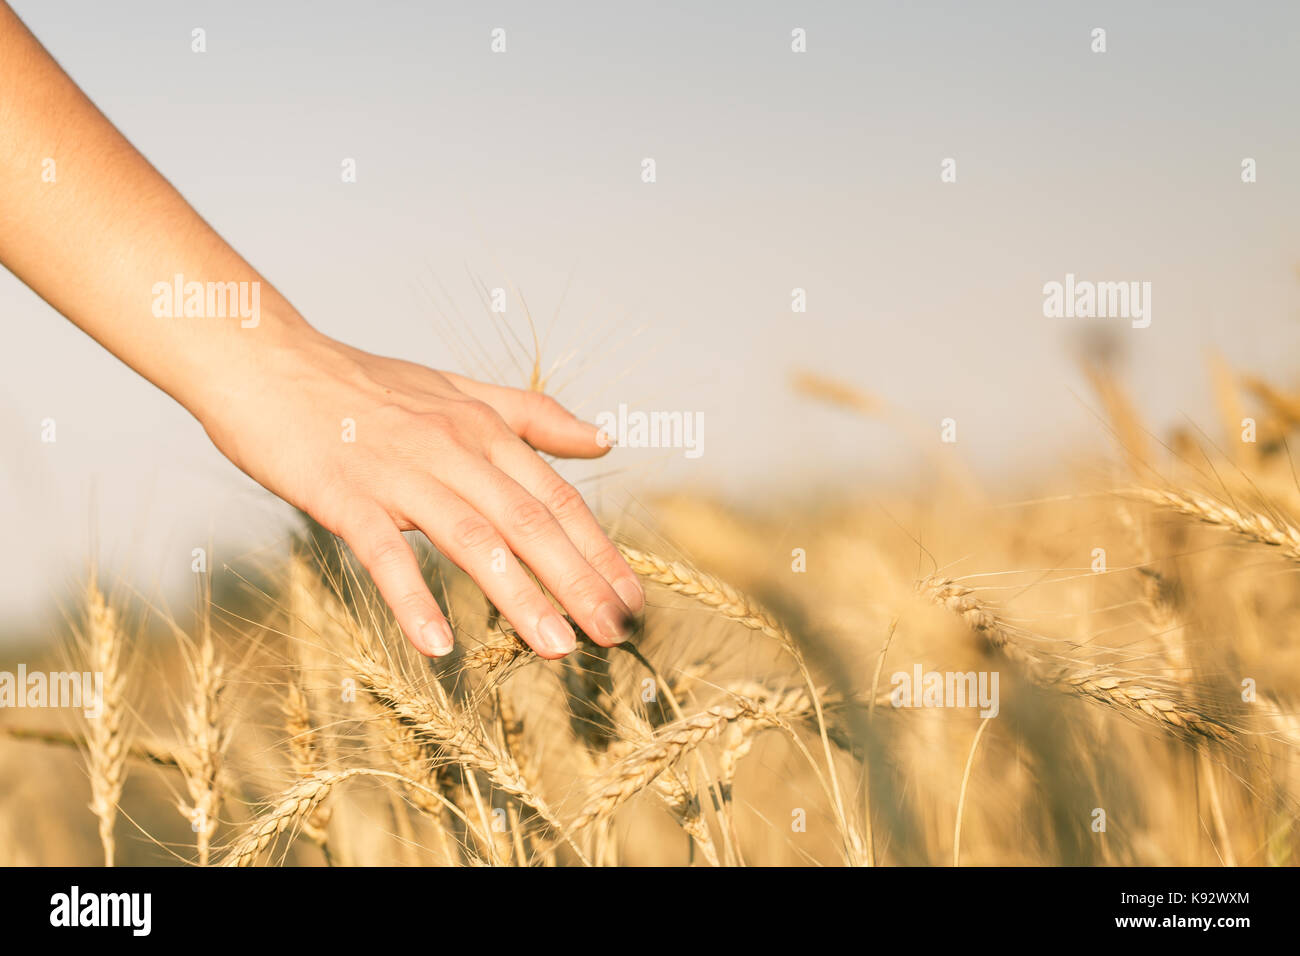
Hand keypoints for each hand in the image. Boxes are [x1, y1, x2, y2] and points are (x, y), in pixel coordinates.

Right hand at [196, 328, 643, 658]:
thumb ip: (533, 417)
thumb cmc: (362, 384)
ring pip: (472, 538)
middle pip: (529, 522)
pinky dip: (413, 598)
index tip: (633, 598)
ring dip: (518, 596)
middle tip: (614, 634)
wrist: (267, 358)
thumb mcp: (458, 390)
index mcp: (483, 429)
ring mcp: (399, 471)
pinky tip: (439, 645)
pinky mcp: (344, 493)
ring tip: (556, 648)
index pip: (557, 498)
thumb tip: (603, 438)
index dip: (599, 550)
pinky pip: (384, 553)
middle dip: (578, 582)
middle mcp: (453, 449)